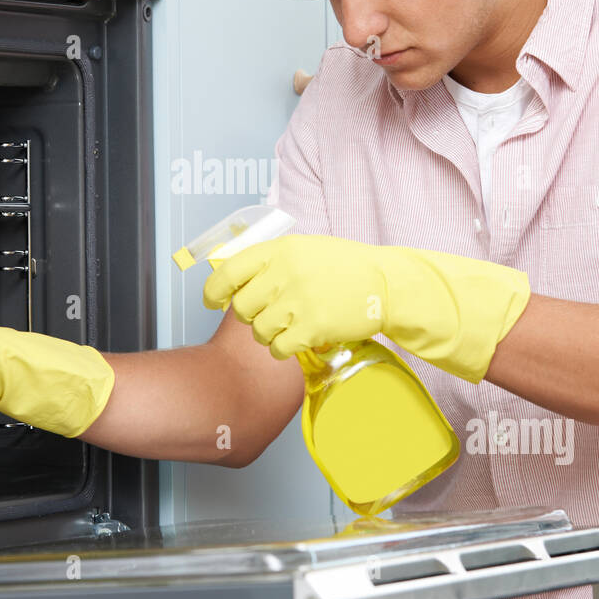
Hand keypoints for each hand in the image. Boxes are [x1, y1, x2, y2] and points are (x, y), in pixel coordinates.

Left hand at [202, 235, 529, 382]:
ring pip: (259, 331)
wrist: (387, 285)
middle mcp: (285, 273)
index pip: (229, 271)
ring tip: (289, 327)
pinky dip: (284, 350)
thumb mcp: (306, 249)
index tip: (211, 301)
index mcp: (280, 250)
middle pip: (242, 307)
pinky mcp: (312, 328)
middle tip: (268, 316)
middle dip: (250, 316)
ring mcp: (298, 301)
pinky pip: (279, 348)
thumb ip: (272, 261)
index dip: (214, 290)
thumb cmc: (346, 267)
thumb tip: (234, 277)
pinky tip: (298, 341)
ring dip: (269, 335)